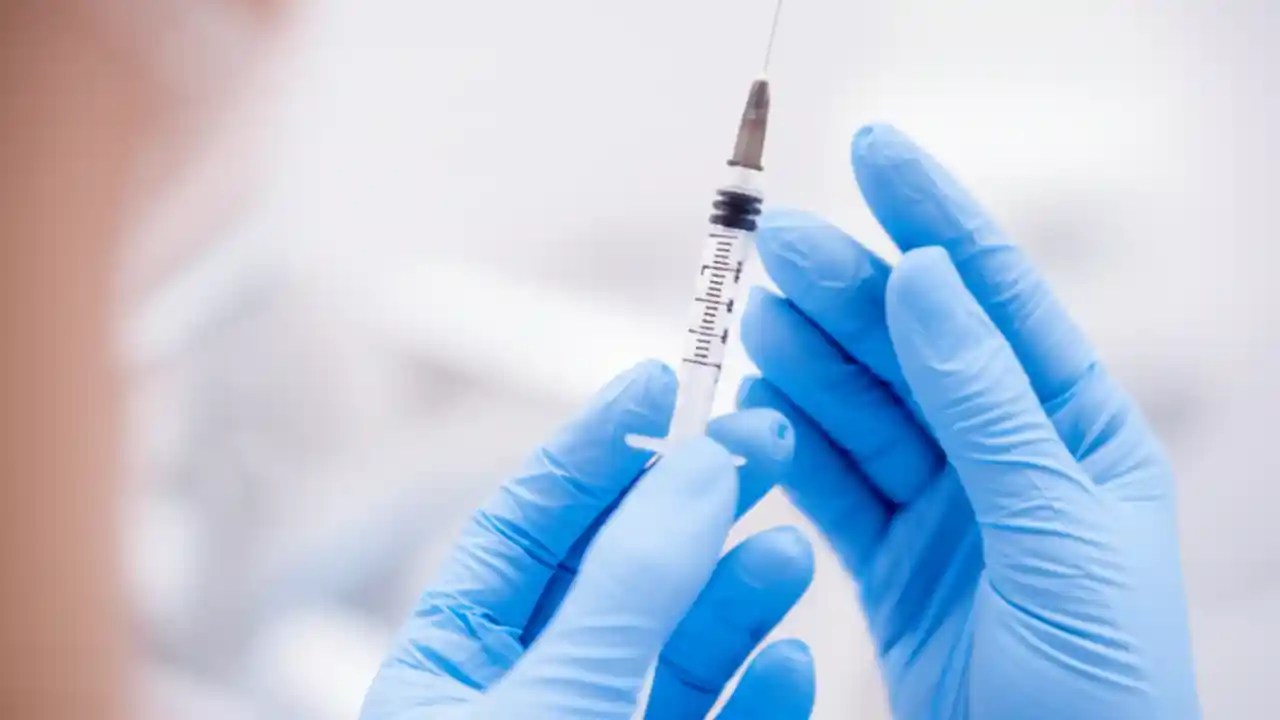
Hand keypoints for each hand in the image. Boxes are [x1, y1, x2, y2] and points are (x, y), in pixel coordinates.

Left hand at [360, 361, 816, 719]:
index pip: (524, 526)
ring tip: (790, 548)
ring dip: (734, 597)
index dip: (593, 448)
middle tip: (761, 440)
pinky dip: (755, 692)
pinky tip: (788, 659)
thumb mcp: (557, 697)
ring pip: (671, 649)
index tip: (657, 381)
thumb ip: (630, 585)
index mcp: (449, 663)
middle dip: (689, 509)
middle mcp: (522, 694)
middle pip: (614, 575)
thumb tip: (700, 464)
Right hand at [738, 125, 1199, 718]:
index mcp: (1081, 437)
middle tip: (777, 238)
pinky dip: (794, 443)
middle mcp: (1010, 461)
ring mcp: (946, 513)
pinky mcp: (890, 568)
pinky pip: (834, 484)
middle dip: (849, 288)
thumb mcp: (1055, 532)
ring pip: (864, 412)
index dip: (935, 219)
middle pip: (914, 349)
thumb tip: (926, 280)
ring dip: (811, 360)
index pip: (998, 302)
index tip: (873, 151)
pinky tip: (760, 400)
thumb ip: (985, 405)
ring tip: (757, 313)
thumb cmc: (1102, 689)